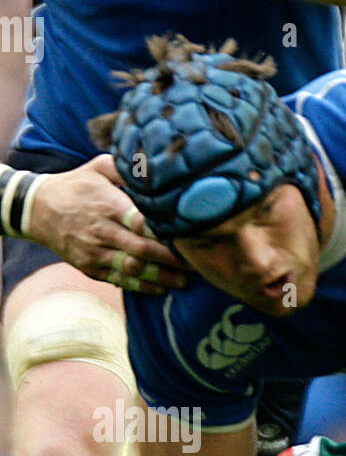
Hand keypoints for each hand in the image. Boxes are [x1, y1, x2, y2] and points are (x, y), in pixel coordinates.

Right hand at [26, 156, 187, 294]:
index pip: (142, 222)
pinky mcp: (90, 268)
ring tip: (187, 280)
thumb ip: (128, 169)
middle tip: (197, 263)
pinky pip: (120, 281)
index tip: (190, 236)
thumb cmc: (78, 185)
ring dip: (162, 277)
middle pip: (143, 249)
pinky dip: (143, 286)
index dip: (166, 232)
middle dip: (172, 259)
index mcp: (108, 205)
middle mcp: (101, 230)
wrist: (38, 208)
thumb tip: (158, 169)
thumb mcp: (99, 167)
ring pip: (133, 268)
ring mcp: (95, 252)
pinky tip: (163, 288)